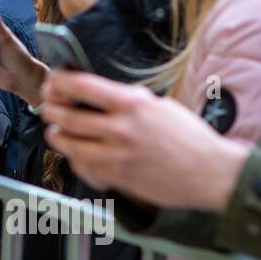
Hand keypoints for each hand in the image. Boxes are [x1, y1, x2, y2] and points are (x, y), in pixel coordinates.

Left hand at [38, 70, 245, 210]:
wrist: (212, 173)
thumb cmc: (191, 138)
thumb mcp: (161, 106)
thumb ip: (131, 101)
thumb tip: (104, 95)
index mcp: (132, 104)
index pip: (82, 85)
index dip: (59, 82)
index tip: (53, 82)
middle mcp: (121, 128)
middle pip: (67, 116)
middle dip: (51, 110)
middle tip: (48, 108)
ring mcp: (118, 155)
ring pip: (70, 144)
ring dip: (58, 136)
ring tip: (57, 132)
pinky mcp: (118, 177)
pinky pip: (84, 167)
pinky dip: (75, 161)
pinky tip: (77, 156)